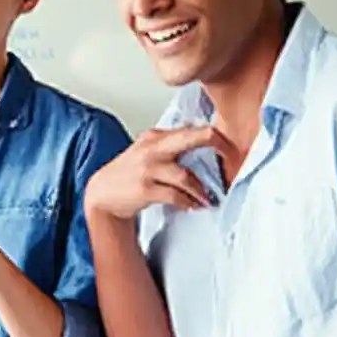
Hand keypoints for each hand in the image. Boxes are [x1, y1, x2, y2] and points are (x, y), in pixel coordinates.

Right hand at [83, 125, 231, 219]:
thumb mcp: (146, 153)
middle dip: (215, 142)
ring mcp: (147, 169)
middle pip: (190, 137)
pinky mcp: (145, 189)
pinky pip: (176, 196)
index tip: (229, 148)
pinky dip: (188, 202)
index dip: (213, 137)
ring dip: (201, 190)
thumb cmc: (128, 175)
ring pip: (186, 176)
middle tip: (233, 156)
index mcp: (154, 138)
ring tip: (207, 198)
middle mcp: (151, 149)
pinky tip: (192, 205)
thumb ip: (169, 148)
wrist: (102, 196)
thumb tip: (202, 146)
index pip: (189, 130)